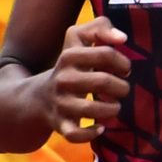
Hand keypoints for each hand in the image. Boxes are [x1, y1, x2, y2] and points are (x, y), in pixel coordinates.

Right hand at [50, 18, 131, 142]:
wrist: (36, 97)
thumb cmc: (70, 67)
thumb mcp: (77, 40)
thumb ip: (100, 27)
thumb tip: (122, 38)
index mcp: (69, 56)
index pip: (105, 53)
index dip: (122, 62)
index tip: (124, 70)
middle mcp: (63, 79)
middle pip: (102, 81)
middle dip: (121, 88)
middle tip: (122, 90)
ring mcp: (60, 102)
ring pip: (91, 109)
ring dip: (111, 109)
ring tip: (115, 107)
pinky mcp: (59, 123)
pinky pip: (75, 134)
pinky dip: (91, 133)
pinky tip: (100, 127)